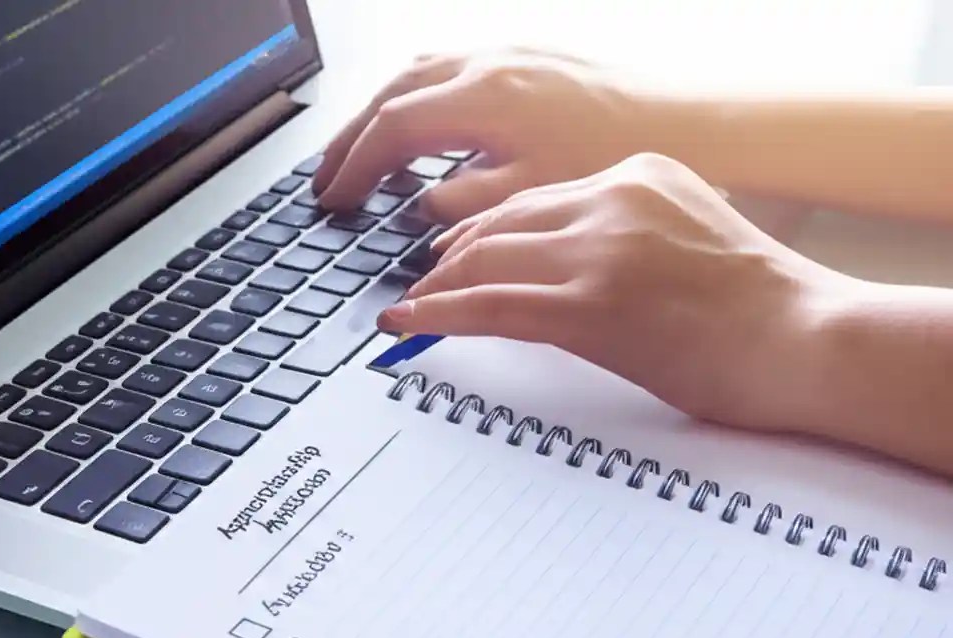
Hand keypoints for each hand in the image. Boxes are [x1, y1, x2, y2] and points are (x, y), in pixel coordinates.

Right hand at [313, 48, 661, 221]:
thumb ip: (466, 201)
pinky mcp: (525, 56)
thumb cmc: (617, 158)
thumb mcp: (533, 193)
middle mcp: (486, 65)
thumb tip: (423, 209)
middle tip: (326, 178)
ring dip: (378, 111)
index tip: (335, 202)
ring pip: (415, 72)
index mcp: (482, 98)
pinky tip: (416, 116)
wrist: (687, 121)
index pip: (392, 130)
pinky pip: (446, 64)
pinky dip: (414, 94)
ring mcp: (504, 53)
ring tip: (357, 149)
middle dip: (351, 138)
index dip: (354, 169)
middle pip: (391, 94)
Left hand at [378, 153, 856, 431]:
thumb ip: (625, 232)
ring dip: (439, 289)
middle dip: (453, 258)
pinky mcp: (589, 306)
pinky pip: (491, 306)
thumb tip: (562, 262)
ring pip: (488, 260)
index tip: (456, 251)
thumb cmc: (762, 305)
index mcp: (637, 174)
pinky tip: (407, 324)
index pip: (535, 198)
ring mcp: (599, 251)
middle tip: (421, 283)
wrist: (809, 339)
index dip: (485, 230)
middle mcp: (612, 199)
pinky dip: (438, 315)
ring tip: (410, 309)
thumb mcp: (688, 235)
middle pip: (502, 224)